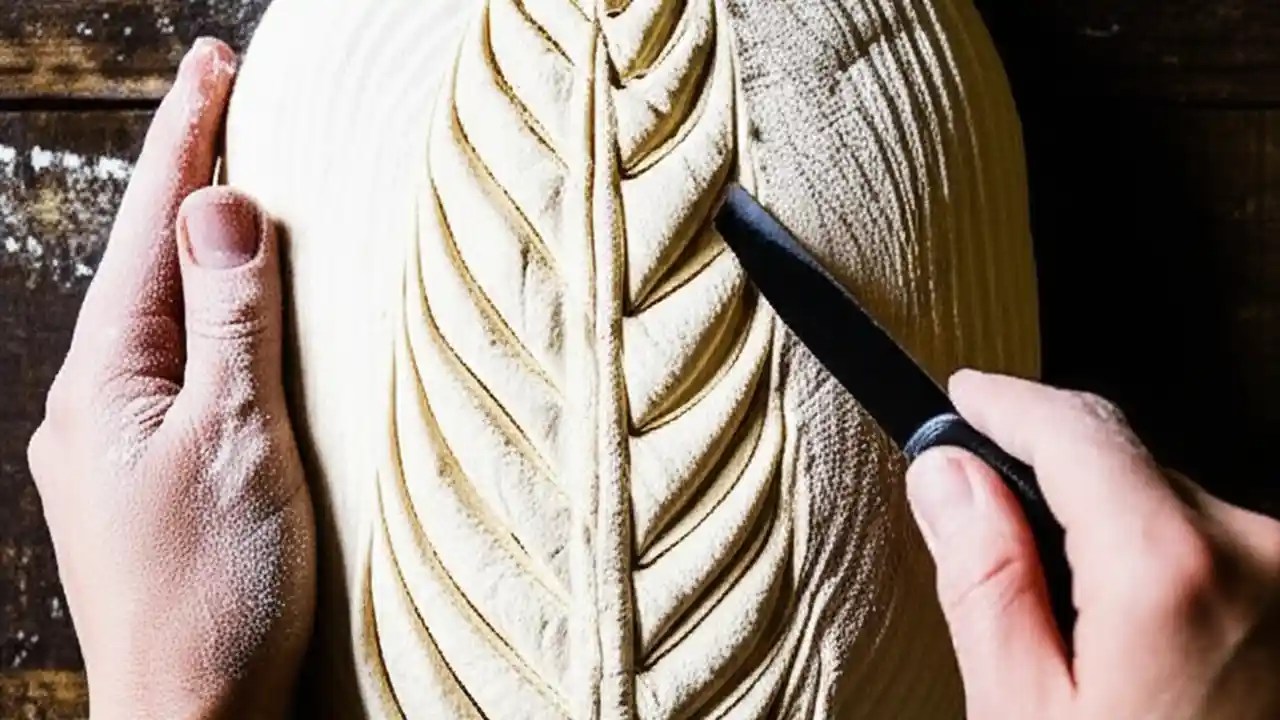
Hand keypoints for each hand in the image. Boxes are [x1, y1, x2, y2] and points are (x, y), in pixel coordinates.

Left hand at [26, 39, 314, 718]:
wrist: (189, 718)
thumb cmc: (217, 592)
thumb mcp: (237, 443)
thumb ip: (230, 322)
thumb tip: (222, 205)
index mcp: (108, 379)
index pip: (158, 230)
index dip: (189, 139)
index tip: (213, 60)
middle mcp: (94, 401)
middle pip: (149, 261)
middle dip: (188, 175)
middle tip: (224, 96)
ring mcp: (113, 442)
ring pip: (162, 314)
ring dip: (197, 244)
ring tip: (230, 184)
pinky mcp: (146, 475)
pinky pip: (174, 365)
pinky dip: (207, 316)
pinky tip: (228, 313)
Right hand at [906, 370, 1279, 718]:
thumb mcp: (1023, 715)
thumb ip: (985, 585)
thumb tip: (948, 477)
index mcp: (1169, 573)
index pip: (1075, 431)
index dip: (1007, 404)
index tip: (967, 396)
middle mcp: (1256, 557)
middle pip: (1125, 468)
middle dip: (1053, 482)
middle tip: (987, 525)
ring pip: (1172, 510)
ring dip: (1115, 535)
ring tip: (1074, 626)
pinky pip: (1218, 554)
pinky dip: (1166, 573)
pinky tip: (1138, 644)